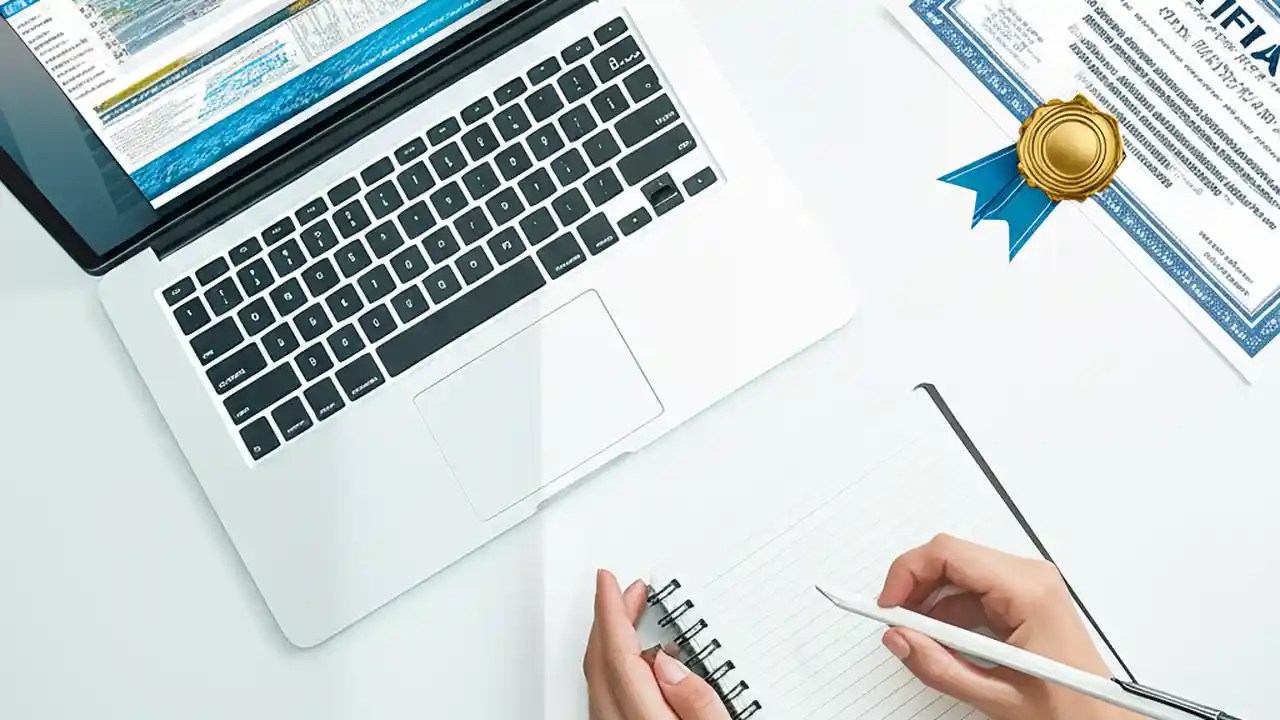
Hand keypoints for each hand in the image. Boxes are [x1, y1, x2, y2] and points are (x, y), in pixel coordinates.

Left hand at [584, 569, 729, 719]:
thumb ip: (697, 702)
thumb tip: (668, 664)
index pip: (618, 657)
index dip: (611, 613)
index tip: (607, 580)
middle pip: (601, 664)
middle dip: (611, 619)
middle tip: (627, 591)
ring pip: (600, 679)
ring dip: (612, 643)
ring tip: (634, 618)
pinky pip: (606, 696)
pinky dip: (616, 669)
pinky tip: (640, 666)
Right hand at [878, 535, 1140, 719]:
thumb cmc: (1071, 711)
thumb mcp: (996, 697)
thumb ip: (939, 667)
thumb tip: (899, 639)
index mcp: (1028, 591)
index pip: (948, 554)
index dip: (907, 574)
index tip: (888, 605)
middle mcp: (1031, 577)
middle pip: (951, 558)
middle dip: (915, 588)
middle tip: (896, 621)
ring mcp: (1029, 585)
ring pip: (959, 573)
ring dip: (931, 603)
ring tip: (921, 638)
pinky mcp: (1025, 597)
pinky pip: (974, 590)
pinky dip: (950, 612)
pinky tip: (945, 641)